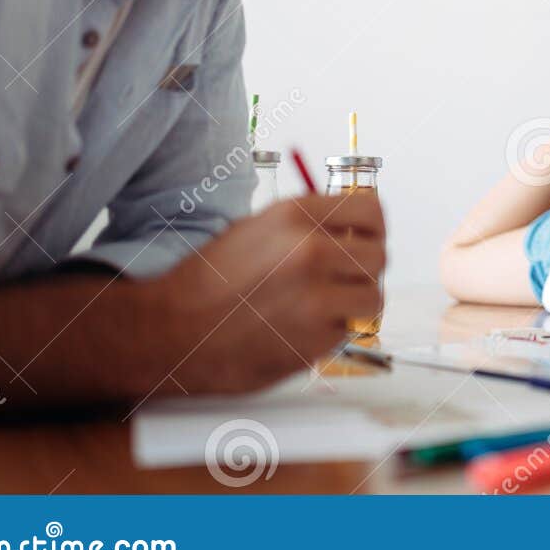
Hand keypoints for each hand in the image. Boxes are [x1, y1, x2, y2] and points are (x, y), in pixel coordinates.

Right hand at [141, 191, 386, 392]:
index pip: (372, 210)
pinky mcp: (315, 339)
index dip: (373, 227)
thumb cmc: (207, 281)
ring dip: (356, 302)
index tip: (367, 237)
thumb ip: (309, 224)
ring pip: (373, 296)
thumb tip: (353, 227)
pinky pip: (349, 329)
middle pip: (379, 254)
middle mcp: (311, 250)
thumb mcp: (257, 228)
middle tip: (345, 277)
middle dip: (365, 267)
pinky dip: (334, 330)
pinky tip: (303, 327)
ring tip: (326, 305)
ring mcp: (316, 296)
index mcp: (296, 215)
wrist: (170, 330)